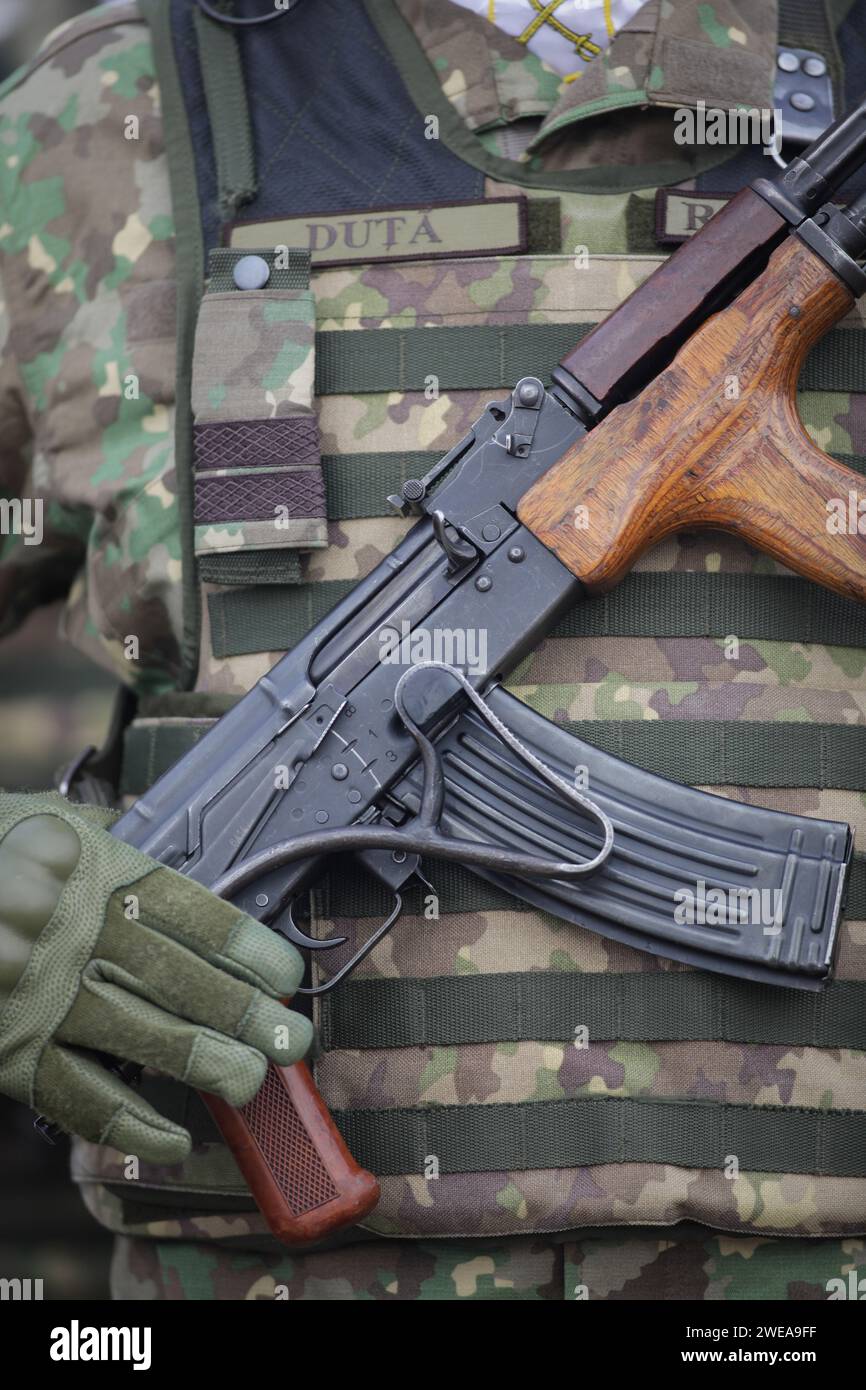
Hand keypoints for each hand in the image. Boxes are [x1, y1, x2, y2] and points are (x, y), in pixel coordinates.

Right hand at [0, 792, 312, 1161]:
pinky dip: (131, 1125)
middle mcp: (74, 934)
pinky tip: (174, 1138)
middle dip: (244, 1014)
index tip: (287, 978)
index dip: (248, 951)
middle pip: (179, 980)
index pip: (191, 917)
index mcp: (96, 875)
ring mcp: (41, 996)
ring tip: (253, 1082)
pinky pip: (79, 1098)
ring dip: (206, 1065)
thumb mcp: (58, 830)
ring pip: (141, 1038)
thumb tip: (192, 904)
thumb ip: (121, 862)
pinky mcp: (9, 1052)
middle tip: (294, 1041)